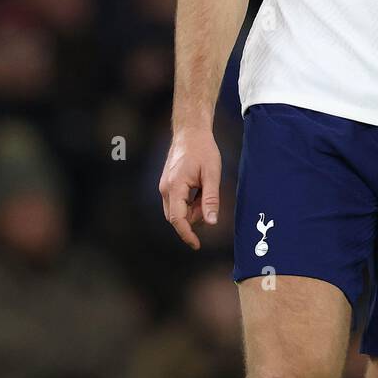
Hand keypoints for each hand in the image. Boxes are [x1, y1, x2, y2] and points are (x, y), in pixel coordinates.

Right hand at [158, 123, 221, 249]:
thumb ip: (211, 199)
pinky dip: (190, 202)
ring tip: (206, 189)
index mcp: (175, 187)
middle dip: (195, 217)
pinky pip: (178, 202)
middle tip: (210, 200)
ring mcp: (165, 187)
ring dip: (193, 209)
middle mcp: (165, 189)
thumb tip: (212, 222)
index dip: (186, 234)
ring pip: (178, 210)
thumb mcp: (212, 174)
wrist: (190, 132)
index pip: (177, 219)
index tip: (196, 245)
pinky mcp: (168, 185)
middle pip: (178, 217)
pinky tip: (200, 188)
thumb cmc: (203, 150)